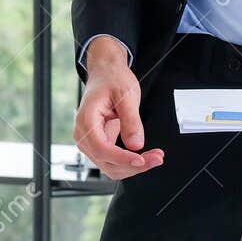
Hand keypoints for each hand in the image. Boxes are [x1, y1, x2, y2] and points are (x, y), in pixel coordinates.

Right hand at [72, 38, 164, 179]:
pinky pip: (114, 161)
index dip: (122, 158)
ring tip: (155, 157)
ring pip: (111, 166)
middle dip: (133, 165)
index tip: (141, 159)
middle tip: (156, 158)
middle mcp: (85, 135)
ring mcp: (91, 142)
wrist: (106, 74)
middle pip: (107, 162)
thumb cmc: (111, 79)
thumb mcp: (126, 95)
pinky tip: (145, 156)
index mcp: (87, 120)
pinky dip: (130, 162)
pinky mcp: (100, 144)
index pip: (101, 148)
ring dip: (133, 167)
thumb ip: (131, 120)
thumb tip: (135, 144)